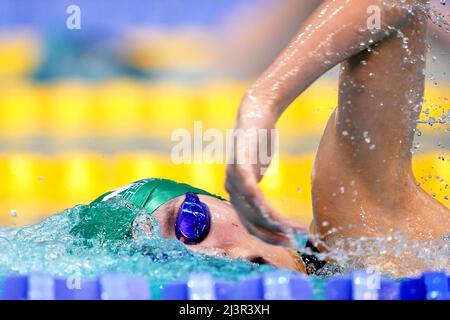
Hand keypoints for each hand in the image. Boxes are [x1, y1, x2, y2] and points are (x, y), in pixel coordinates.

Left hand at [225, 105, 305, 245]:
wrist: (256, 113)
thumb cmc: (259, 142)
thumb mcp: (258, 170)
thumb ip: (256, 189)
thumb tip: (266, 208)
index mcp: (234, 192)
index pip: (249, 223)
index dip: (268, 236)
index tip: (288, 241)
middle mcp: (230, 188)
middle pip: (251, 223)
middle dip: (273, 236)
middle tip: (294, 241)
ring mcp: (233, 177)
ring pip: (253, 212)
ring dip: (275, 224)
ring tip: (295, 230)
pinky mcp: (241, 164)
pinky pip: (252, 192)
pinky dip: (265, 208)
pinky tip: (279, 218)